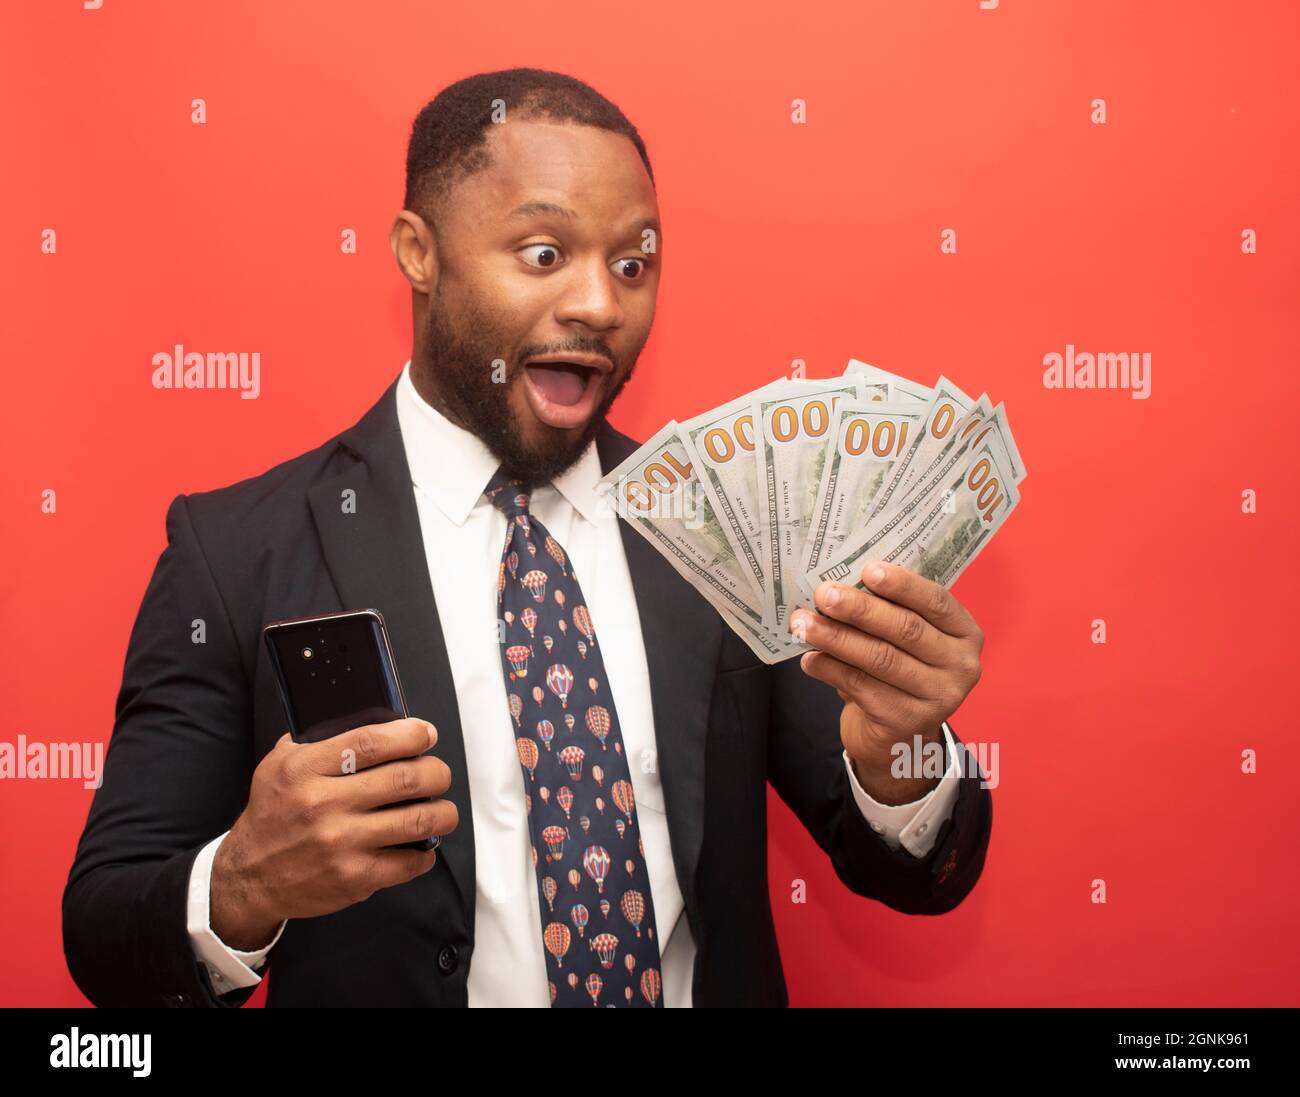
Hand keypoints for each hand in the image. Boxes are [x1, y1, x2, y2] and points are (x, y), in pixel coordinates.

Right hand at [210, 717, 458, 949]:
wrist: (249, 877)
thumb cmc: (273, 814)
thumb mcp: (280, 765)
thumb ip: (320, 740)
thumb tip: (373, 720)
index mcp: (305, 770)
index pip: (371, 742)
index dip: (409, 735)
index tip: (426, 734)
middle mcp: (324, 805)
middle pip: (405, 779)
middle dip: (436, 772)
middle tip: (438, 774)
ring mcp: (341, 844)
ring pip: (417, 821)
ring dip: (442, 812)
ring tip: (442, 808)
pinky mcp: (354, 878)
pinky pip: (409, 863)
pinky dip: (425, 853)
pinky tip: (422, 846)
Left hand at [788, 561, 982, 798]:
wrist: (898, 733)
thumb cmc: (899, 668)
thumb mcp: (907, 638)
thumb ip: (888, 611)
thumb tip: (838, 585)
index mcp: (965, 633)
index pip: (937, 602)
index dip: (903, 585)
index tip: (868, 570)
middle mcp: (961, 666)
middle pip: (906, 629)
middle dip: (860, 609)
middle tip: (823, 594)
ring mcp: (938, 697)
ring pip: (880, 659)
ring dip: (836, 638)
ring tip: (803, 624)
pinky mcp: (907, 721)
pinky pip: (862, 687)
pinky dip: (831, 669)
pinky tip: (809, 659)